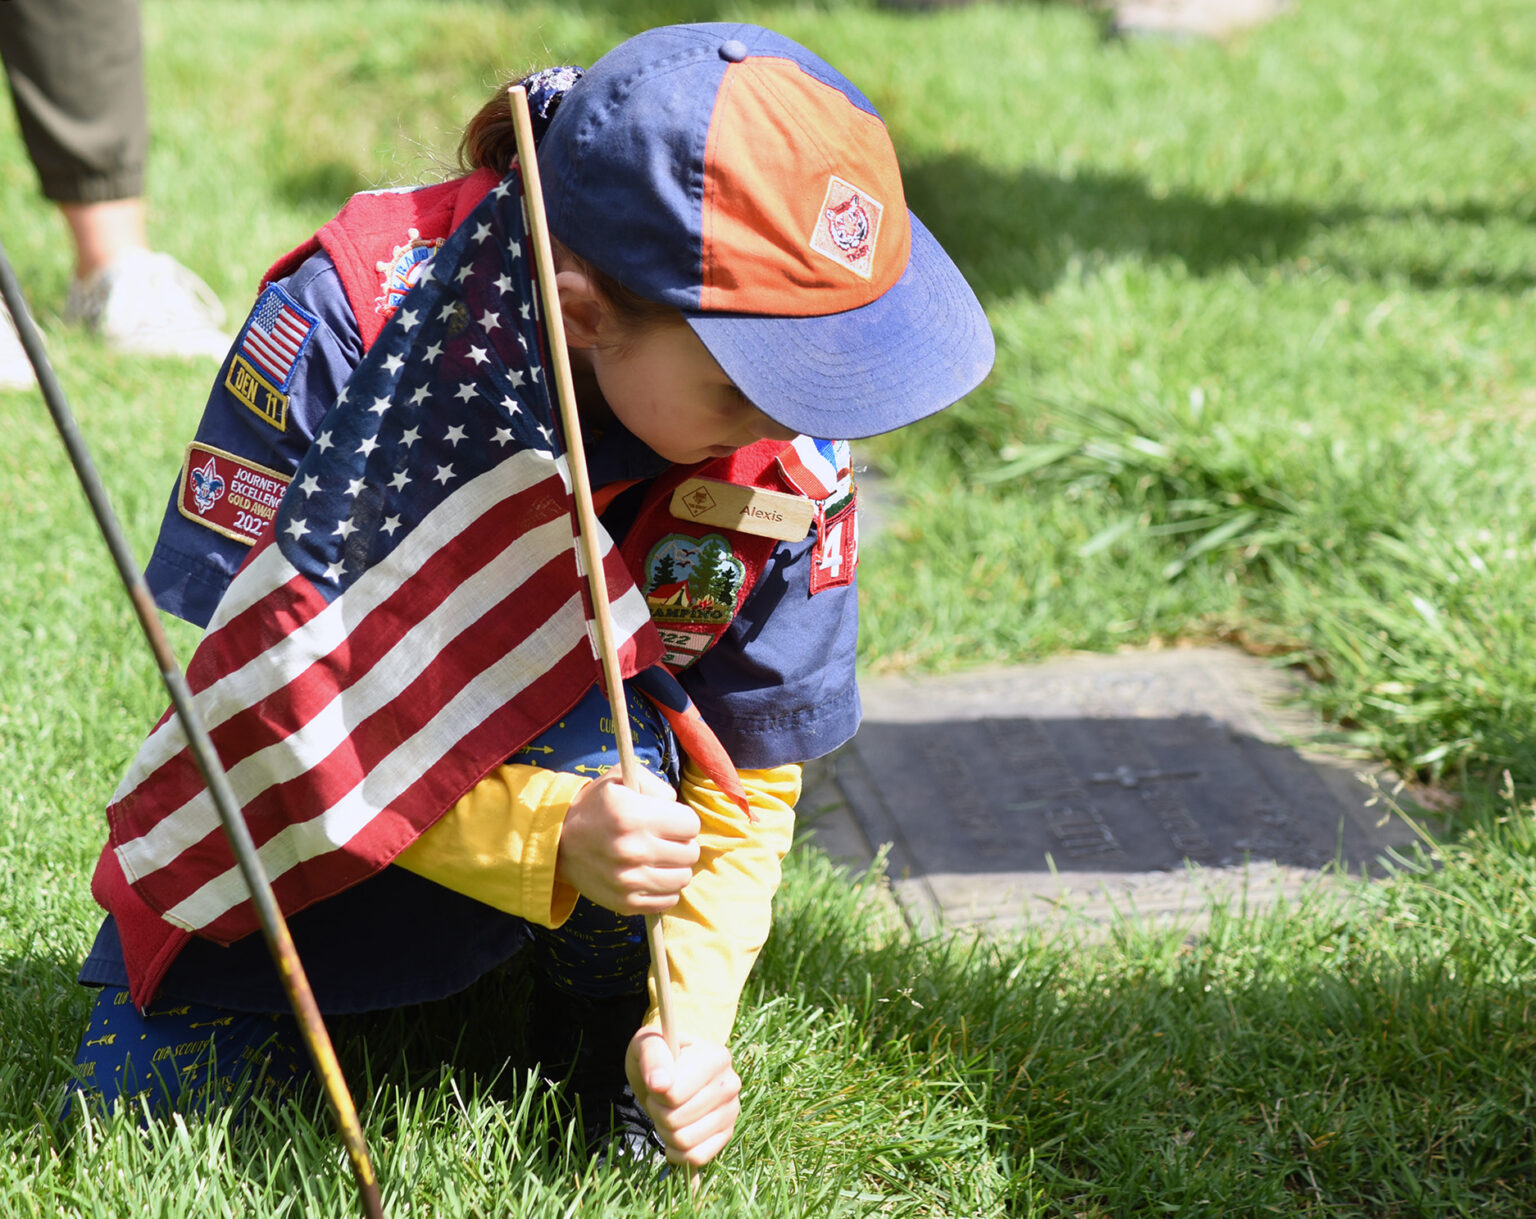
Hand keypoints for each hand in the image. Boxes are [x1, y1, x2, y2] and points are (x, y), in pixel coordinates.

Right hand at [556, 768, 700, 914]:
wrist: (557, 843)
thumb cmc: (596, 806)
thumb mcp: (621, 778)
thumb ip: (656, 784)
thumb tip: (676, 805)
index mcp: (632, 816)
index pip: (691, 824)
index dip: (682, 820)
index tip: (669, 820)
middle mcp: (631, 850)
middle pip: (690, 853)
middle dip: (681, 843)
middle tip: (664, 840)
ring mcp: (628, 881)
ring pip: (683, 878)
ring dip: (675, 867)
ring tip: (658, 858)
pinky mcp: (625, 903)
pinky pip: (668, 900)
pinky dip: (664, 889)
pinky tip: (649, 875)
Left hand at [626, 1027, 740, 1167]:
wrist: (671, 1071)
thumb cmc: (658, 1056)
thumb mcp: (647, 1044)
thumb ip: (652, 1056)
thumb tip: (659, 1083)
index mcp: (717, 1057)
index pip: (674, 1094)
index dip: (656, 1094)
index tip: (656, 1082)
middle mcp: (731, 1084)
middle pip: (677, 1120)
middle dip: (658, 1113)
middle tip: (659, 1100)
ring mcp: (731, 1111)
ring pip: (685, 1141)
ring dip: (665, 1132)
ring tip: (667, 1113)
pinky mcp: (726, 1134)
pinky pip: (696, 1157)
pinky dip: (677, 1152)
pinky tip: (674, 1135)